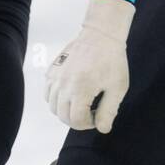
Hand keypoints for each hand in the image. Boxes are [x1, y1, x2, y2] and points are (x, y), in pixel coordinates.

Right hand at [45, 0, 134, 133]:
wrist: (100, 35)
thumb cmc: (112, 61)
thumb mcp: (117, 88)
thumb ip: (109, 111)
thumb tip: (102, 129)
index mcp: (80, 89)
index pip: (76, 121)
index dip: (88, 124)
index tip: (98, 116)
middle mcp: (63, 84)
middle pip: (63, 116)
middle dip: (77, 120)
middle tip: (92, 112)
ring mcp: (55, 77)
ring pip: (53, 107)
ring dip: (66, 111)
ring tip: (82, 103)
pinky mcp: (51, 71)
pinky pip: (48, 94)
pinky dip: (57, 99)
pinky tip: (71, 94)